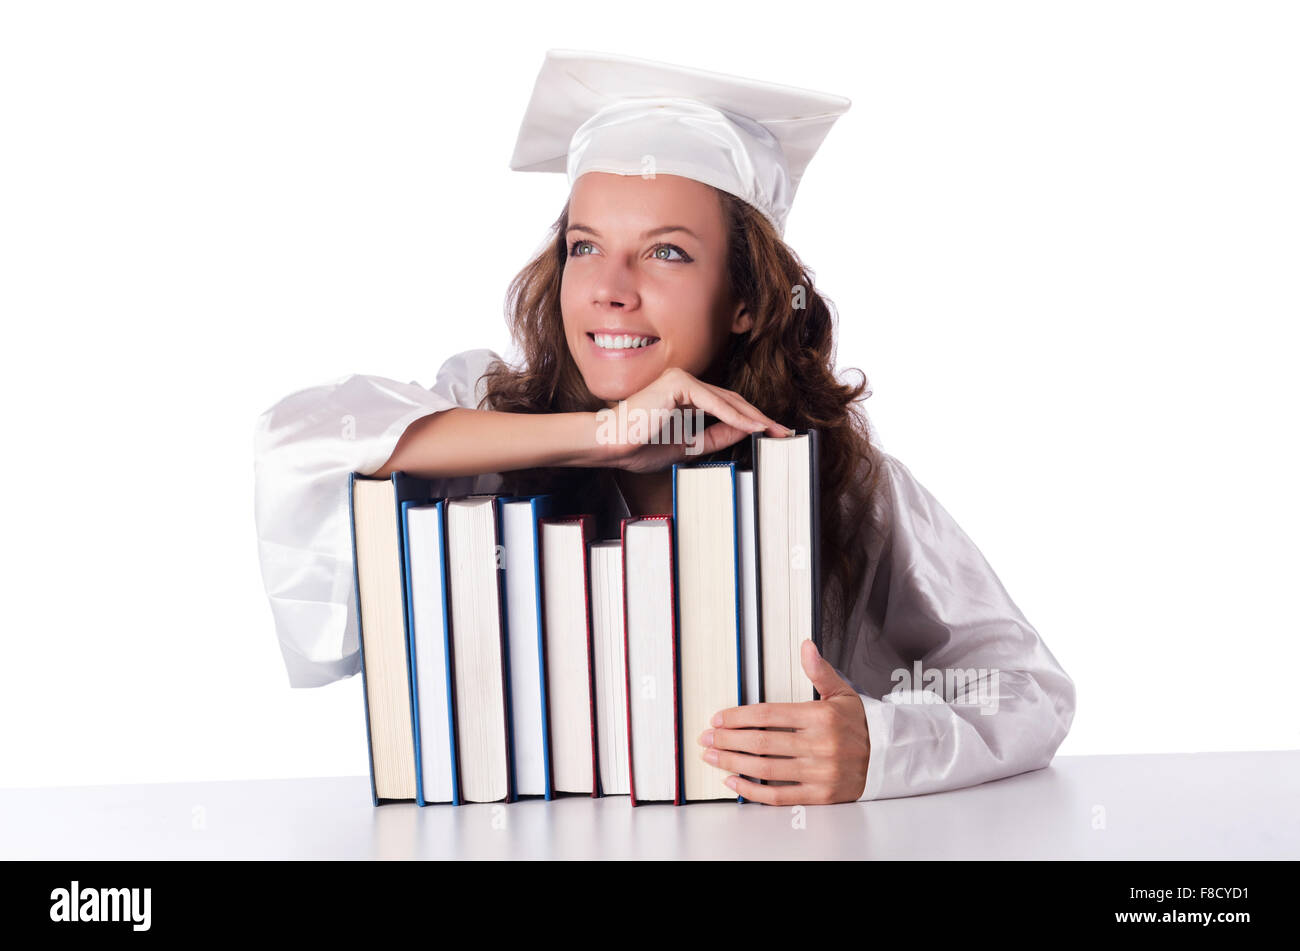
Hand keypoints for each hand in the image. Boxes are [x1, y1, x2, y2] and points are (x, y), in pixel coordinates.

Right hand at [597, 366, 791, 473]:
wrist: (610, 445)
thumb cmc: (637, 446)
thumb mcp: (686, 446)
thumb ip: (713, 437)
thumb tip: (745, 432)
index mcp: (683, 396)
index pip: (725, 408)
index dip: (750, 421)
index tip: (771, 435)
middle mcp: (683, 383)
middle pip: (731, 401)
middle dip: (759, 418)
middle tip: (783, 432)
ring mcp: (680, 379)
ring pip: (726, 400)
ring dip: (753, 416)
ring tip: (774, 431)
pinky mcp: (677, 383)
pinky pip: (712, 401)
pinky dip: (734, 415)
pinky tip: (753, 427)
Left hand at [698, 639, 869, 803]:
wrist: (887, 759)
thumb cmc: (860, 725)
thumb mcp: (843, 693)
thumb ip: (820, 671)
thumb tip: (806, 646)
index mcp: (821, 717)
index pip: (769, 715)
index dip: (738, 717)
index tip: (718, 719)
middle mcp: (819, 745)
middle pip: (762, 742)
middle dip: (727, 740)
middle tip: (706, 738)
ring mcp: (819, 772)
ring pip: (766, 768)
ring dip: (732, 763)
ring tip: (712, 757)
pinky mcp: (819, 795)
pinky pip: (779, 795)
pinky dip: (752, 790)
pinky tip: (733, 781)